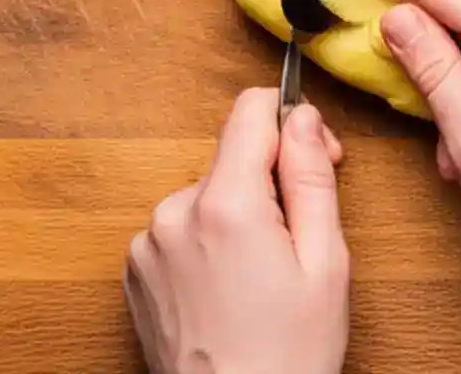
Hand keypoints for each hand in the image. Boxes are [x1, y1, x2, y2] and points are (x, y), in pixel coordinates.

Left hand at [124, 90, 348, 373]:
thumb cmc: (289, 355)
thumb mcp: (325, 262)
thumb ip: (311, 178)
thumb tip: (300, 117)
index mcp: (225, 204)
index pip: (248, 111)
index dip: (291, 123)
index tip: (315, 157)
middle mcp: (173, 213)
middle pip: (231, 159)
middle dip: (269, 183)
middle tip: (299, 239)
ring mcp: (147, 244)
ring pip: (206, 196)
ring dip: (236, 217)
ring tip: (260, 278)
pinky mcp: (135, 270)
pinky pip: (179, 230)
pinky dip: (206, 245)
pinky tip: (228, 290)